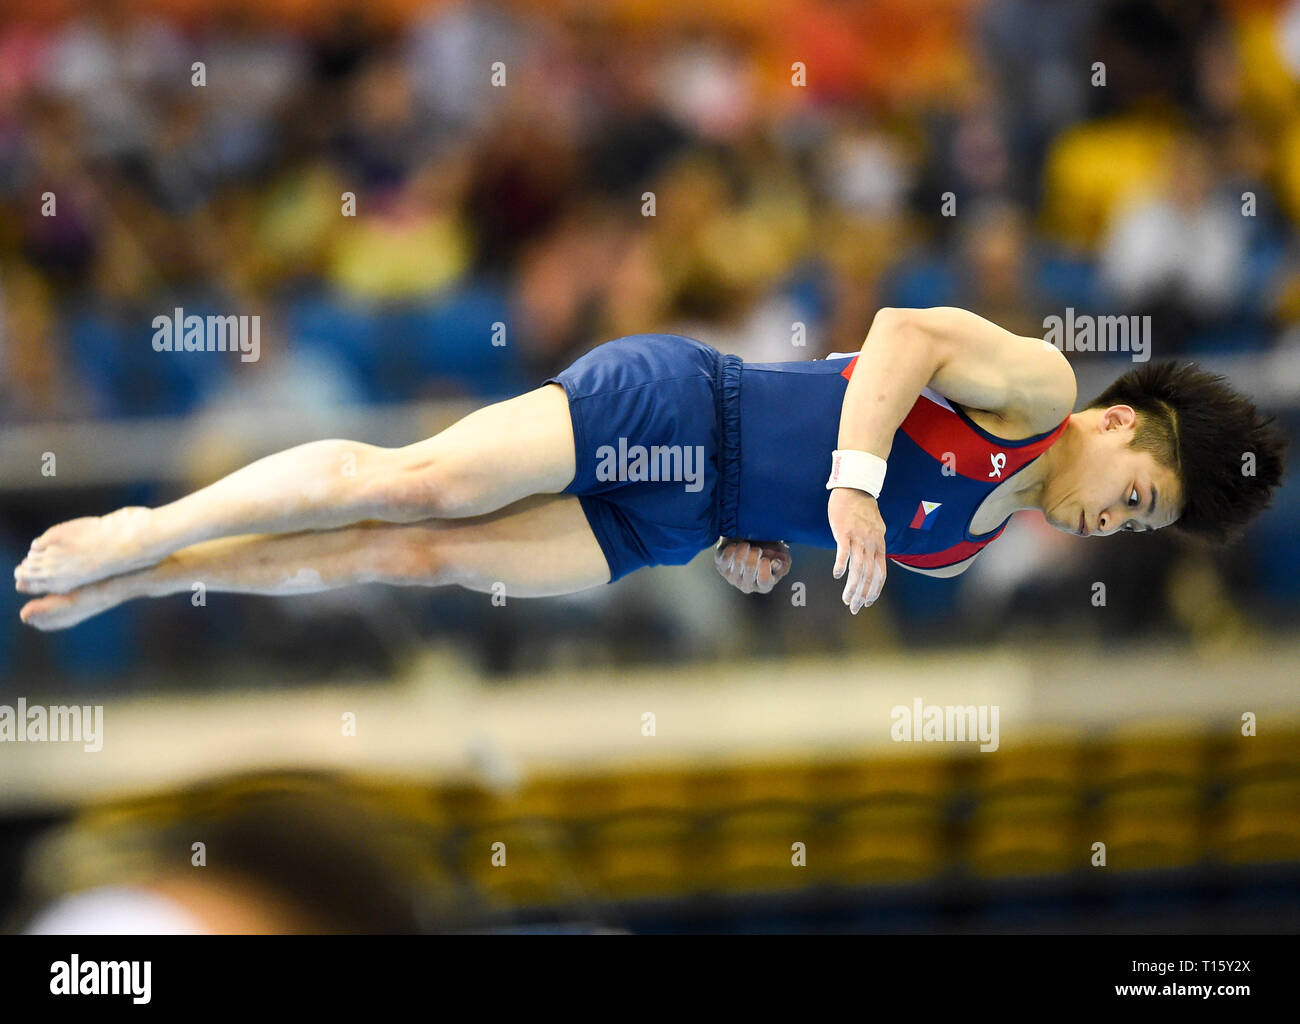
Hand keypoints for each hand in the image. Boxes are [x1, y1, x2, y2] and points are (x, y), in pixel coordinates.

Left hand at [714, 538, 790, 594]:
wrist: (751, 539)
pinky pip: (725, 558)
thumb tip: (775, 564)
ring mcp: (732, 577)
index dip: (765, 570)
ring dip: (744, 549)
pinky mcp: (721, 566)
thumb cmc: (769, 550)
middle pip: (750, 569)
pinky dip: (733, 548)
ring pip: (738, 563)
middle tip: (757, 548)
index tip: (765, 559)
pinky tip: (737, 545)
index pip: (764, 582)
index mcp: (764, 585)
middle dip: (755, 554)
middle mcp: (747, 585)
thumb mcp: (782, 556)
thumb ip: (783, 564)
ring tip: (748, 545)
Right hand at [828, 487, 886, 612]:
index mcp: (879, 545)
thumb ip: (875, 544)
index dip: (875, 590)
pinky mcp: (845, 532)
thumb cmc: (862, 509)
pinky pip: (844, 552)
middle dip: (862, 595)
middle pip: (869, 576)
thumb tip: (875, 556)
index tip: (867, 603)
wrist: (855, 488)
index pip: (880, 574)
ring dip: (853, 587)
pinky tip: (837, 576)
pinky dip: (842, 565)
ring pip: (858, 568)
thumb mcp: (876, 528)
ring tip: (846, 600)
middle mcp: (872, 544)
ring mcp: (859, 538)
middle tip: (854, 608)